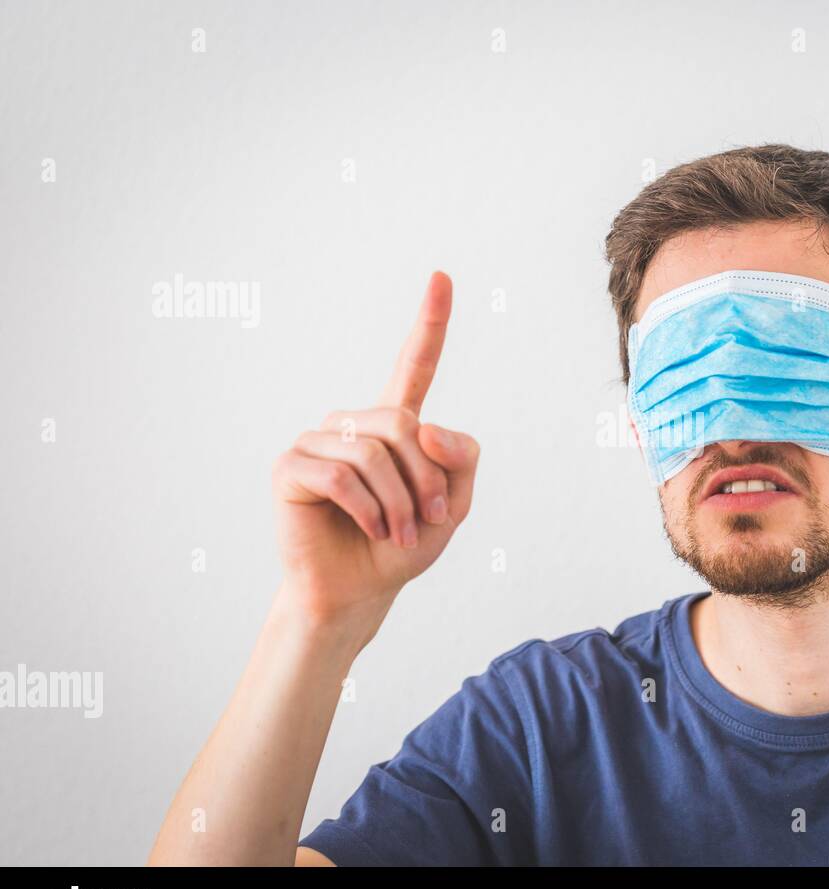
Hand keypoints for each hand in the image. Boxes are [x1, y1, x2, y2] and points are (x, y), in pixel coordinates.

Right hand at [271, 272, 478, 628]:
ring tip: (397, 534)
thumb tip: (423, 427)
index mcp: (396, 425)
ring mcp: (318, 441)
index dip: (431, 323)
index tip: (442, 277)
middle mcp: (355, 423)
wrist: (359, 592)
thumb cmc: (403, 545)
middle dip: (427, 479)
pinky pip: (340, 475)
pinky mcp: (289, 466)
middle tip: (428, 521)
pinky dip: (366, 509)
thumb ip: (461, 458)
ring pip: (375, 452)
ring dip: (399, 503)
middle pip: (405, 424)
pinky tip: (369, 529)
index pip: (414, 366)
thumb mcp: (454, 504)